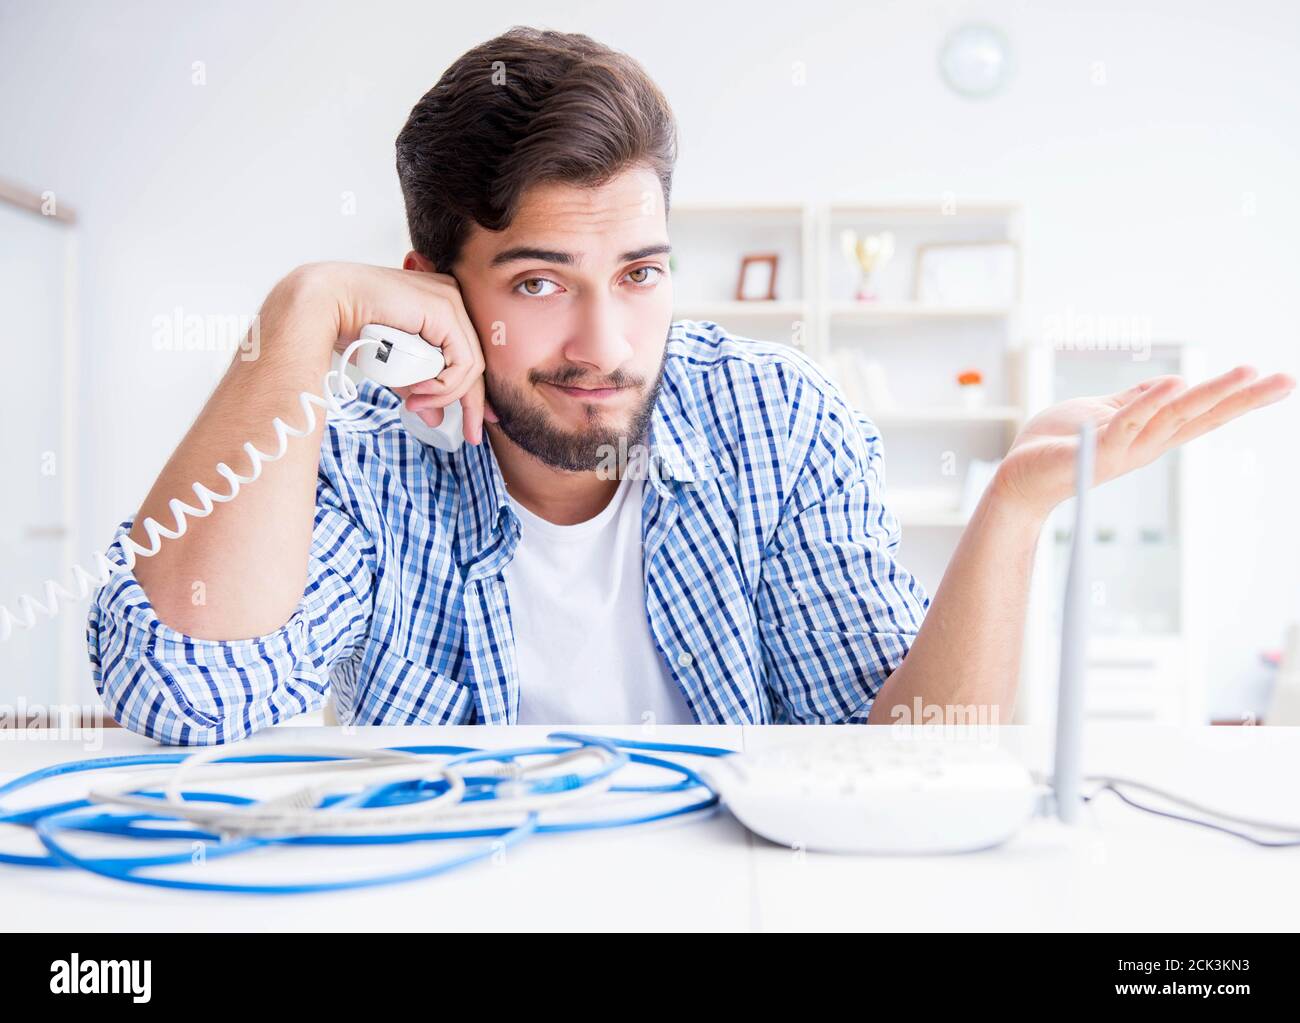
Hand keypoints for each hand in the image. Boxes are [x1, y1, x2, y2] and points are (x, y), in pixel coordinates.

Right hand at [286, 261, 495, 444]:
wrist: (324, 305)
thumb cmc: (351, 328)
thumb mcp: (394, 365)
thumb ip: (416, 387)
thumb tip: (434, 417)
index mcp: (442, 307)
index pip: (470, 356)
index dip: (476, 393)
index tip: (478, 423)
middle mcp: (452, 299)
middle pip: (475, 361)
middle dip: (473, 402)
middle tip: (472, 434)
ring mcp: (450, 301)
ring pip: (471, 365)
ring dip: (445, 395)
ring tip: (416, 404)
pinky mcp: (445, 309)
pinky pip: (461, 361)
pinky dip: (444, 385)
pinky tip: (420, 392)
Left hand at [993, 364, 1295, 517]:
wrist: (1018, 480)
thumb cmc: (1057, 446)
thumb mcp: (1102, 413)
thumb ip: (1134, 400)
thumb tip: (1172, 382)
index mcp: (1149, 434)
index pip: (1202, 414)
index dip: (1240, 398)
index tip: (1282, 381)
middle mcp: (1143, 444)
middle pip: (1200, 416)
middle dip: (1242, 398)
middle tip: (1287, 379)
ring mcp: (1121, 450)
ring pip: (1171, 416)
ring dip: (1209, 394)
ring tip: (1246, 372)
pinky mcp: (1092, 451)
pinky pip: (1124, 424)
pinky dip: (1148, 404)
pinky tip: (1174, 383)